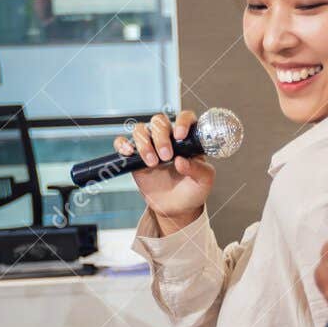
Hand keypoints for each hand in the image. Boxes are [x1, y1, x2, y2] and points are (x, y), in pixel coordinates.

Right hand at [114, 110, 213, 232]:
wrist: (176, 209)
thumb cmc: (193, 191)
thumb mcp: (204, 181)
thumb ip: (198, 169)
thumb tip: (181, 161)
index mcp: (187, 139)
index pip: (185, 117)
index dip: (181, 121)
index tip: (179, 135)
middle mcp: (168, 138)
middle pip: (159, 121)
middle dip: (161, 137)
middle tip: (166, 157)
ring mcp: (150, 146)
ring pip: (141, 129)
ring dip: (144, 143)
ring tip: (152, 163)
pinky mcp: (135, 157)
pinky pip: (123, 142)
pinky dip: (122, 144)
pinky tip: (129, 153)